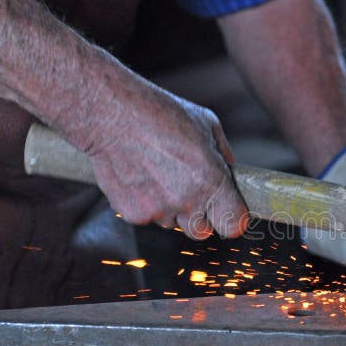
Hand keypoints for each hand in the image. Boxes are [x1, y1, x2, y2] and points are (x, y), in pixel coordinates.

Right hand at [79, 92, 247, 240]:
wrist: (111, 115)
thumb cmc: (160, 113)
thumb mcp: (205, 123)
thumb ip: (223, 152)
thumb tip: (230, 167)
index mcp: (212, 180)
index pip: (234, 225)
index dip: (233, 220)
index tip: (228, 213)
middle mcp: (187, 200)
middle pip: (203, 232)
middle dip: (200, 217)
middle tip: (190, 191)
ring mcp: (158, 210)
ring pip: (173, 222)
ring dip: (171, 207)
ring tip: (159, 173)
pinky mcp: (133, 213)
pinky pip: (148, 217)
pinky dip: (146, 202)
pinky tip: (140, 176)